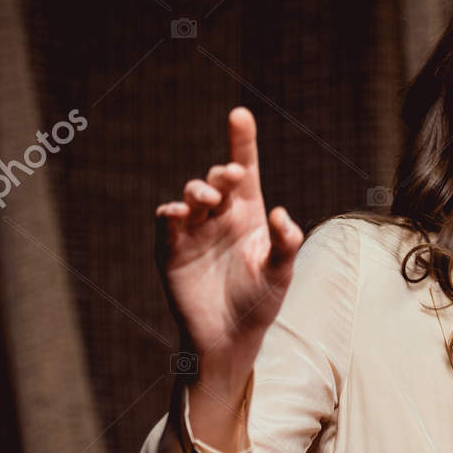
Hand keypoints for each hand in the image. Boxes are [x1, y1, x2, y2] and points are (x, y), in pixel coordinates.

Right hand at [155, 107, 303, 370]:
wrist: (229, 337)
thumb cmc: (259, 303)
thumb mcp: (280, 273)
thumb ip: (286, 243)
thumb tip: (281, 213)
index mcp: (250, 215)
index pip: (246, 171)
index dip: (242, 142)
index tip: (239, 114)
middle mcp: (221, 217)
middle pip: (218, 180)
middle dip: (222, 174)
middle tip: (230, 178)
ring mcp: (195, 231)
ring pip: (192, 196)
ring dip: (199, 192)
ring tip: (208, 198)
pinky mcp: (171, 249)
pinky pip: (167, 223)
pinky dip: (170, 214)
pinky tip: (180, 214)